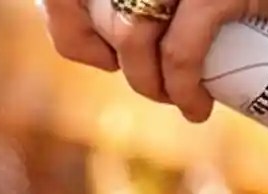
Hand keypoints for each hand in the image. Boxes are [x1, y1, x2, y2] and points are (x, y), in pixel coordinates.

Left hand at [41, 0, 267, 121]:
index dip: (71, 24)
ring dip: (143, 82)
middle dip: (109, 57)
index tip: (101, 58)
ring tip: (175, 100)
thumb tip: (124, 32)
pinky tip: (196, 109)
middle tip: (150, 84)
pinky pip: (179, 51)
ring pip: (130, 33)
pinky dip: (180, 90)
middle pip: (101, 11)